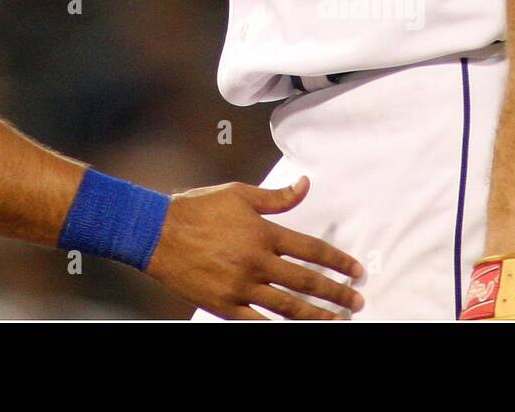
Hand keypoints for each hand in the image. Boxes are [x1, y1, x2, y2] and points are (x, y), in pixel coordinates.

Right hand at [146, 176, 364, 319]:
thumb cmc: (197, 209)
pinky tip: (297, 330)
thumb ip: (276, 196)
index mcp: (262, 232)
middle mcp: (256, 261)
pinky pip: (259, 323)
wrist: (157, 233)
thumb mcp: (238, 194)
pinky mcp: (226, 305)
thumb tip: (305, 184)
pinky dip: (281, 328)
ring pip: (288, 307)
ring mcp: (241, 286)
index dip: (338, 261)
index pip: (311, 249)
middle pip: (306, 281)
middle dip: (336, 293)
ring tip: (337, 320)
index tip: (357, 270)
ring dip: (317, 315)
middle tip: (356, 301)